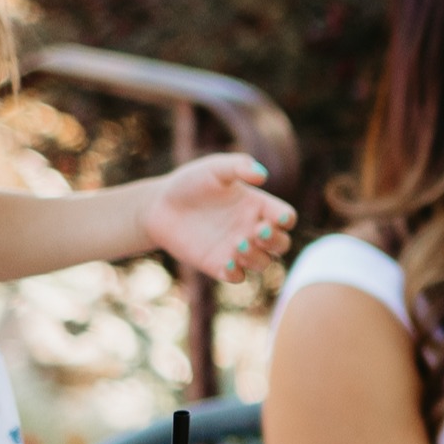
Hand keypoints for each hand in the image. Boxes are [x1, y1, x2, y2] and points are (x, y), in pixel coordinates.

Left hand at [142, 155, 294, 283]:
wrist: (158, 206)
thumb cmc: (189, 183)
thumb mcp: (214, 168)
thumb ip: (238, 166)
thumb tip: (262, 175)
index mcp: (258, 206)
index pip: (285, 217)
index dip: (286, 219)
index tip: (276, 218)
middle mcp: (252, 229)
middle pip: (281, 245)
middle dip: (275, 241)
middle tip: (258, 232)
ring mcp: (237, 249)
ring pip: (263, 263)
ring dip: (257, 257)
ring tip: (239, 245)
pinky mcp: (219, 265)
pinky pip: (238, 277)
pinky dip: (237, 273)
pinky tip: (227, 263)